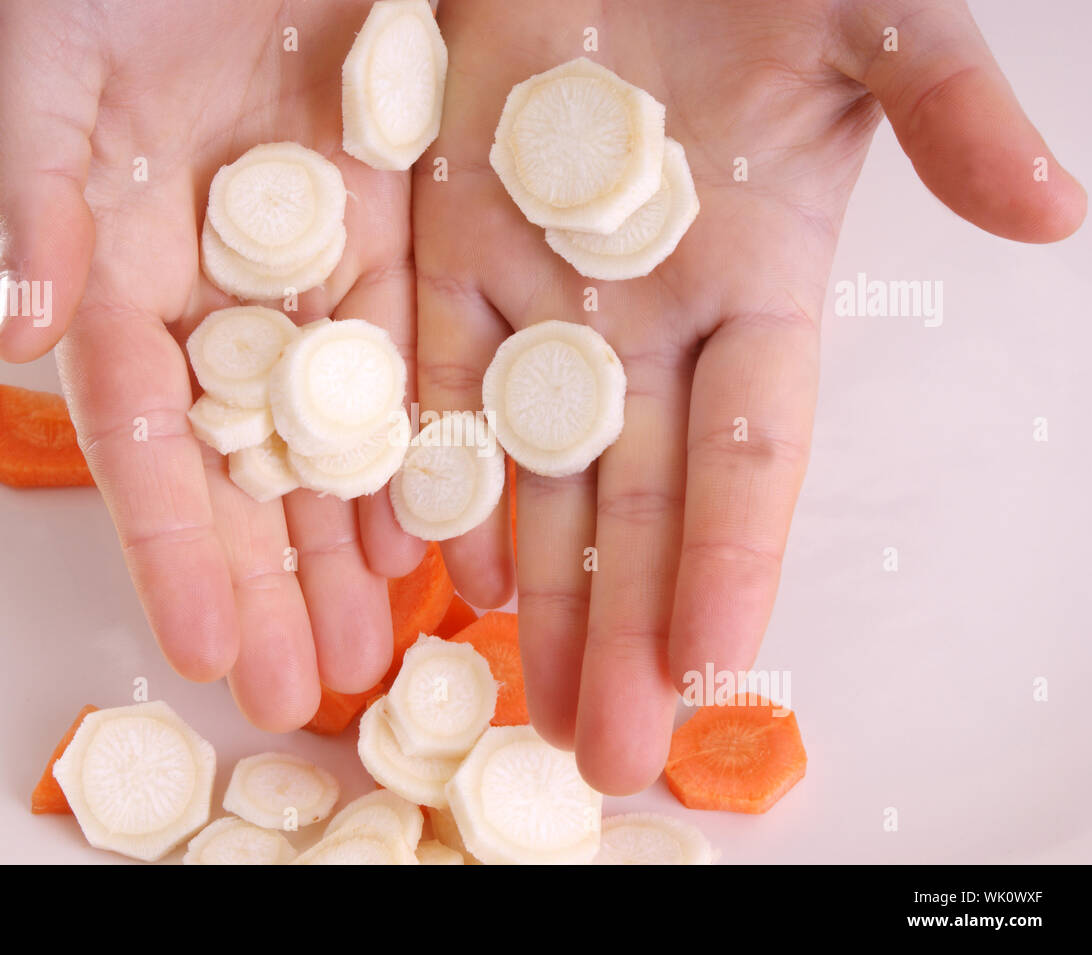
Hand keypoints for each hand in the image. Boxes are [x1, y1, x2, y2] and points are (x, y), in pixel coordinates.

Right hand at [0, 0, 424, 728]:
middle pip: (242, 464)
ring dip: (352, 544)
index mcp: (119, 275)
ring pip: (333, 432)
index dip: (168, 547)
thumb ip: (30, 194)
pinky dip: (423, 440)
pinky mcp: (389, 231)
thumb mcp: (44, 70)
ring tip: (378, 643)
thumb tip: (15, 327)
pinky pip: (413, 354)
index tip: (199, 647)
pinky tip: (437, 527)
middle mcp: (215, 299)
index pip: (142, 439)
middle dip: (269, 582)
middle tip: (301, 686)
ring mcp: (308, 272)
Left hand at [415, 0, 1083, 792]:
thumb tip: (1053, 210)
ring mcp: (543, 291)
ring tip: (518, 694)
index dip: (735, 560)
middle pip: (634, 501)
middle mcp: (648, 318)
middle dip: (622, 627)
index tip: (716, 669)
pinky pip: (439, 379)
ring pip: (534, 467)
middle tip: (604, 751)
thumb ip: (946, 108)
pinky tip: (435, 562)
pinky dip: (437, 466)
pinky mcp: (451, 246)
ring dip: (528, 584)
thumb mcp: (871, 16)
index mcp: (757, 280)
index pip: (749, 454)